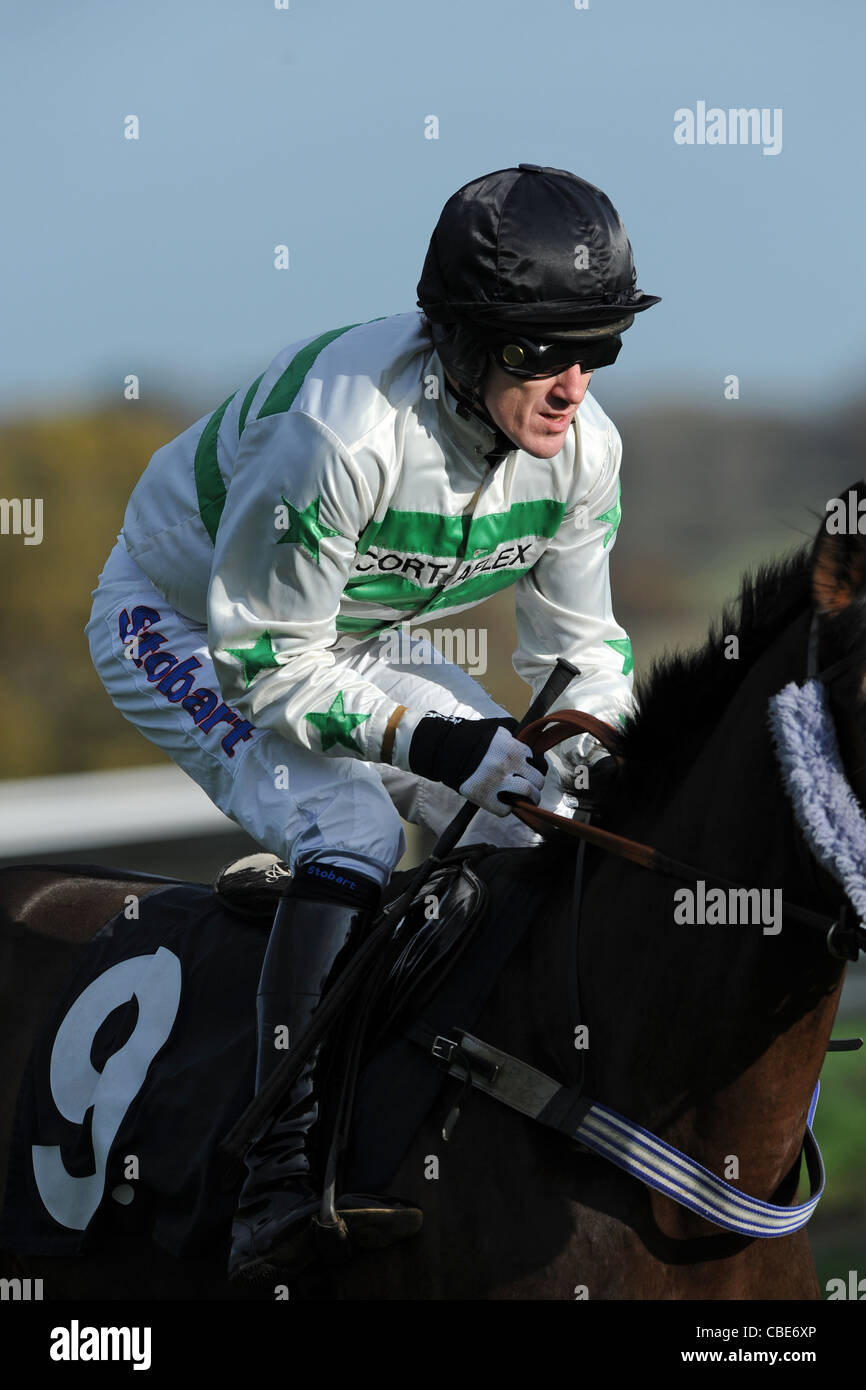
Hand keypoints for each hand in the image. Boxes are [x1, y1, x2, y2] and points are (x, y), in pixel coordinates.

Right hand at [408, 713, 547, 816]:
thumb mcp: (495, 731)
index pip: (534, 759)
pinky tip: (502, 805)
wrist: (444, 749)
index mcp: (512, 747)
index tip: (528, 772)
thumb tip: (523, 743)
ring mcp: (498, 781)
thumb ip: (511, 737)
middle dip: (536, 784)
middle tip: (532, 789)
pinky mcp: (485, 796)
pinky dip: (506, 809)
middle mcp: (509, 764)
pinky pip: (505, 809)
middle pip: (537, 779)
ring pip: (528, 793)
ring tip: (527, 801)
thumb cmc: (469, 738)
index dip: (531, 766)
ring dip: (530, 799)